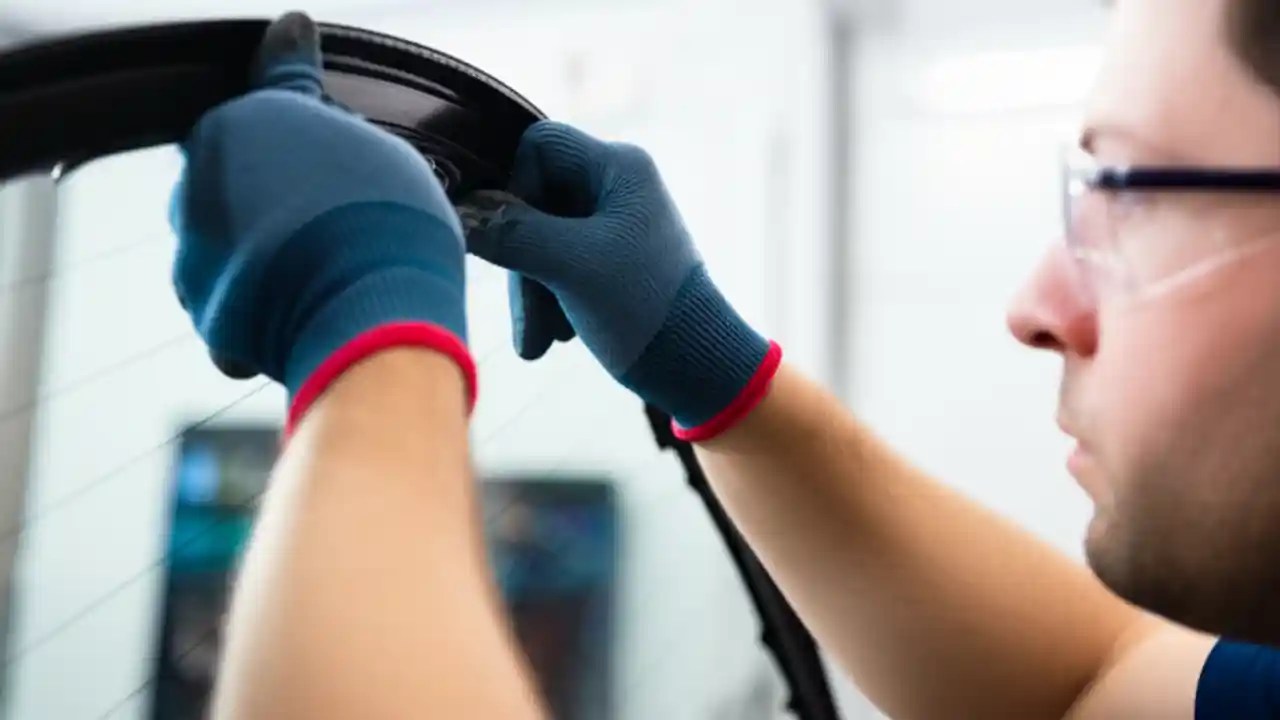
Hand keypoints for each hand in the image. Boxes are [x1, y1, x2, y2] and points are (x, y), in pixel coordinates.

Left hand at [170, 13, 472, 428]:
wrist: (377, 320)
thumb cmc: (384, 219)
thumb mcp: (359, 131)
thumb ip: (307, 87)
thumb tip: (291, 27)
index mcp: (228, 130)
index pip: (258, 126)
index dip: (308, 153)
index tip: (344, 175)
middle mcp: (193, 190)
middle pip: (238, 190)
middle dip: (279, 207)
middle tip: (343, 225)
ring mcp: (196, 260)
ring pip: (235, 252)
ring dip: (273, 261)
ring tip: (333, 274)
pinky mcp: (210, 322)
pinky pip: (239, 313)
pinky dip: (271, 317)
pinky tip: (316, 312)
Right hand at [463, 122, 779, 440]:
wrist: (699, 368)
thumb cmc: (645, 311)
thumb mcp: (569, 269)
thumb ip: (510, 234)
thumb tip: (458, 213)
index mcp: (620, 168)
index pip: (539, 146)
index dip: (515, 188)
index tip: (517, 240)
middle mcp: (620, 185)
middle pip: (536, 200)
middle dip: (523, 262)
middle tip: (527, 323)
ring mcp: (618, 222)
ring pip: (543, 238)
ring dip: (534, 290)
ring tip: (542, 343)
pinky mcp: (614, 259)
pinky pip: (562, 263)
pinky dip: (552, 298)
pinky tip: (559, 338)